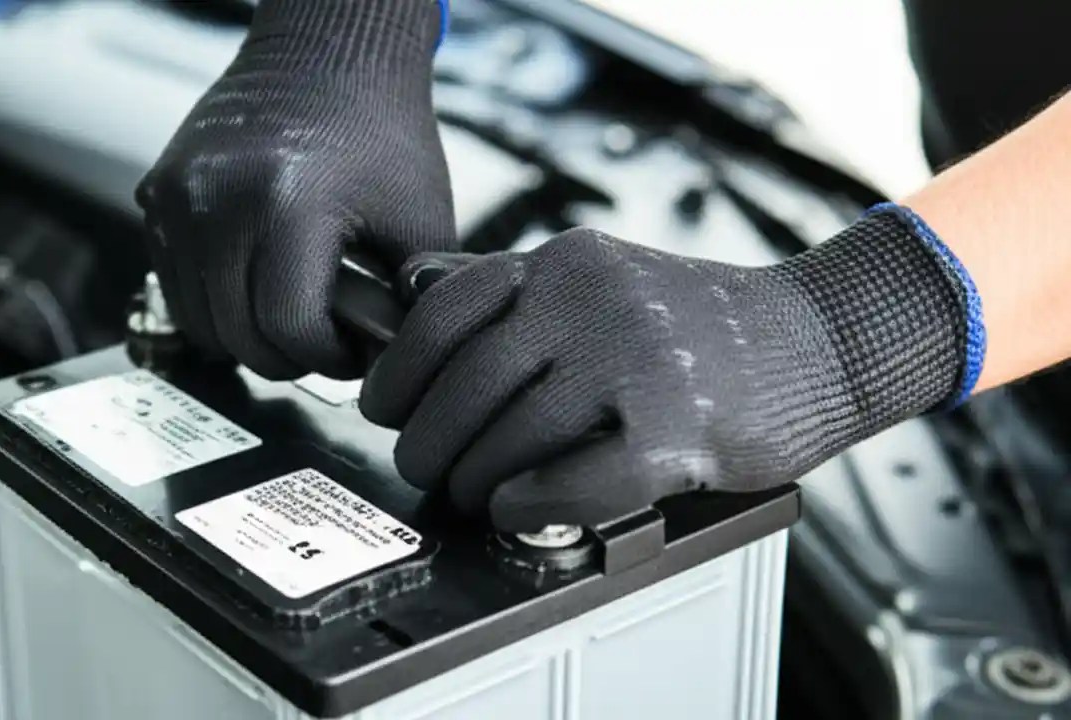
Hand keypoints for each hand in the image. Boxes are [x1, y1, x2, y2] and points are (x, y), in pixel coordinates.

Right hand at [136, 0, 454, 379]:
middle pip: (237, 336)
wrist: (325, 52)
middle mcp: (218, 200)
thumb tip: (400, 362)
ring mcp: (177, 197)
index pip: (287, 330)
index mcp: (287, 202)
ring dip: (245, 335)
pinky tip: (258, 282)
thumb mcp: (421, 217)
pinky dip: (214, 301)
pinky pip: (175, 285)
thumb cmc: (380, 128)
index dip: (327, 359)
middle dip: (287, 354)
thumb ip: (414, 298)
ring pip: (198, 322)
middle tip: (324, 339)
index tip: (350, 349)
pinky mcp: (156, 194)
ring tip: (292, 312)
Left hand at [360, 212, 972, 530]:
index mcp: (569, 263)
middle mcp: (595, 301)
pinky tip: (520, 508)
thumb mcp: (606, 276)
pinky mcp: (677, 430)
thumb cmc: (705, 324)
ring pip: (510, 435)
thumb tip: (415, 305)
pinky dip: (530, 504)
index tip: (384, 404)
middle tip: (425, 466)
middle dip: (428, 441)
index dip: (398, 368)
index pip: (444, 308)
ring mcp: (637, 363)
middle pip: (466, 383)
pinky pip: (573, 480)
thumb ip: (521, 291)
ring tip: (476, 493)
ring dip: (475, 480)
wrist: (821, 339)